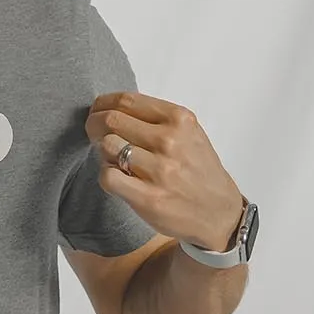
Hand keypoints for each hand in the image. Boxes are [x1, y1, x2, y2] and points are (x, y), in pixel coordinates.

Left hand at [86, 91, 242, 250]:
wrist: (219, 213)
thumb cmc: (199, 171)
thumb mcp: (189, 134)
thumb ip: (155, 119)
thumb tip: (111, 108)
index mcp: (180, 120)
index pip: (127, 100)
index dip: (103, 103)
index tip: (98, 110)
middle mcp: (170, 141)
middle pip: (112, 120)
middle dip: (95, 125)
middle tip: (94, 133)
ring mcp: (159, 170)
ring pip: (107, 146)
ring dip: (103, 152)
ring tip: (115, 159)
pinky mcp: (148, 197)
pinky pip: (108, 176)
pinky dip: (106, 175)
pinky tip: (118, 177)